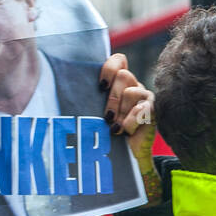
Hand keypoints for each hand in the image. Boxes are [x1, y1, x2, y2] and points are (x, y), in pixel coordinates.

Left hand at [100, 53, 158, 203]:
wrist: (128, 155)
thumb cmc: (107, 133)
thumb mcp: (96, 114)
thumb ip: (88, 101)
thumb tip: (63, 98)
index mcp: (118, 82)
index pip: (119, 61)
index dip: (110, 68)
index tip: (100, 86)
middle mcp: (133, 85)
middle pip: (124, 76)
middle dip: (112, 98)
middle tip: (107, 117)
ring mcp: (144, 96)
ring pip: (131, 92)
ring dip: (121, 112)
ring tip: (116, 128)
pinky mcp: (153, 109)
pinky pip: (142, 109)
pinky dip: (131, 121)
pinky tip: (126, 131)